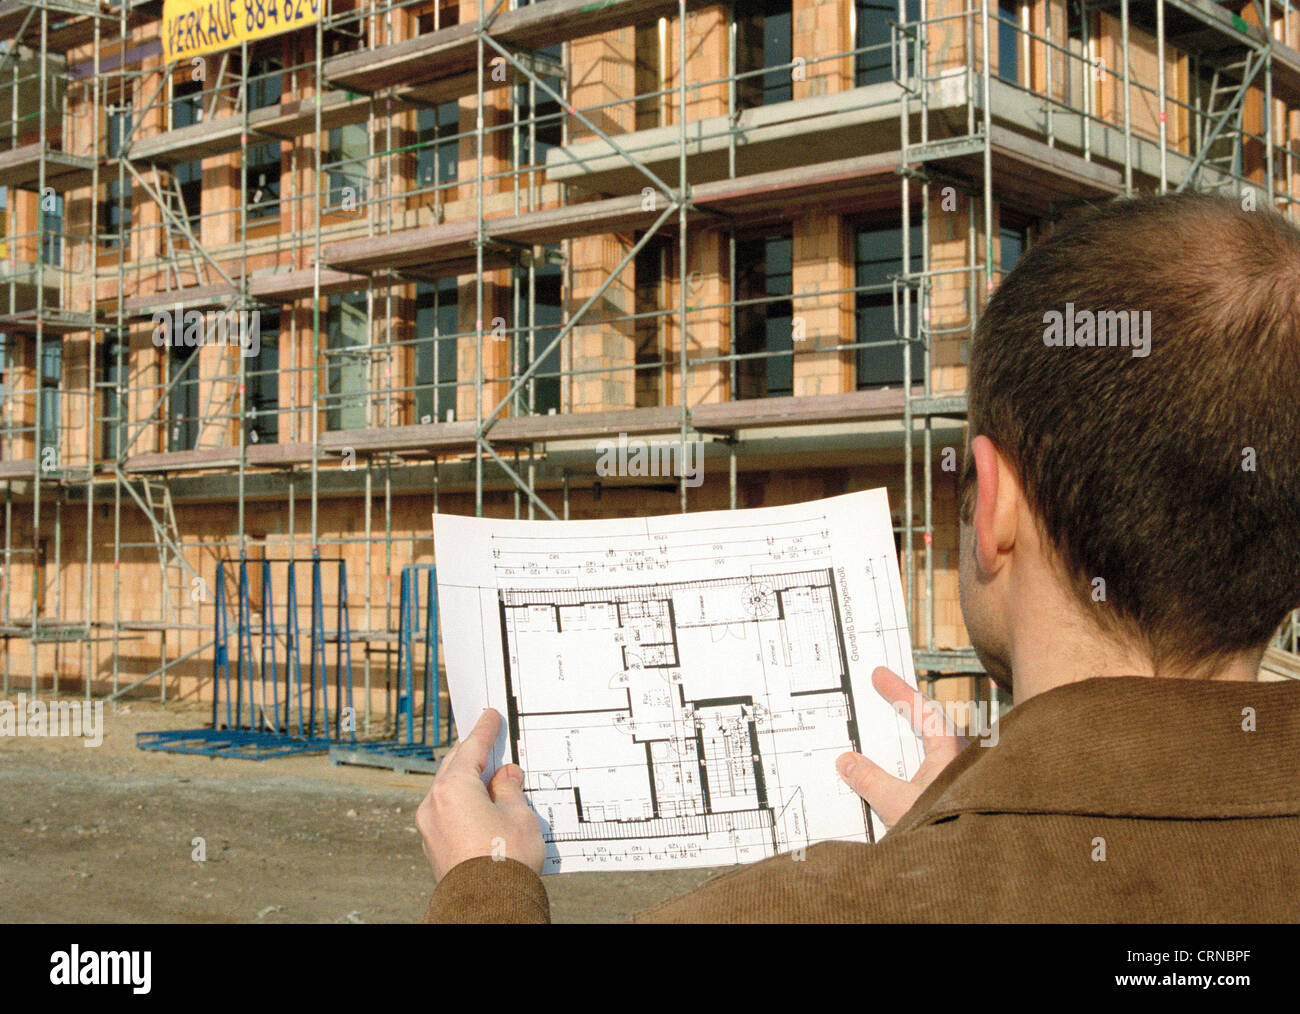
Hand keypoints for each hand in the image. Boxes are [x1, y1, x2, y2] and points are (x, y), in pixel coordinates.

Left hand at [416, 709, 544, 881]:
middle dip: (473, 755)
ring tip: (492, 780)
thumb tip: (505, 777)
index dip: (484, 731)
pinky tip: (483, 807)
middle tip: (490, 742)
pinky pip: (448, 813)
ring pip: (449, 792)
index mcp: (453, 789)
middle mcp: (434, 804)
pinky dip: (463, 804)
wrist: (488, 906)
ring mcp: (429, 828)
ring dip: (468, 782)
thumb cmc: (505, 861)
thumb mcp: (518, 816)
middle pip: (454, 768)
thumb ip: (509, 790)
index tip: (489, 716)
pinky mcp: (434, 847)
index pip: (471, 749)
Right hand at [836, 666, 965, 829]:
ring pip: (939, 747)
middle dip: (910, 710)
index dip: (898, 690)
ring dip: (916, 741)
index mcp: (951, 751)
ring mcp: (967, 776)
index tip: (879, 674)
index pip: (922, 709)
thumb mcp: (898, 804)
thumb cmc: (949, 828)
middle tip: (886, 695)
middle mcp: (963, 759)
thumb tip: (847, 762)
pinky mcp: (965, 795)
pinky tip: (907, 777)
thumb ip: (870, 781)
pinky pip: (939, 770)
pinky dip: (920, 765)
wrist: (978, 864)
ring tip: (891, 736)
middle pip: (934, 724)